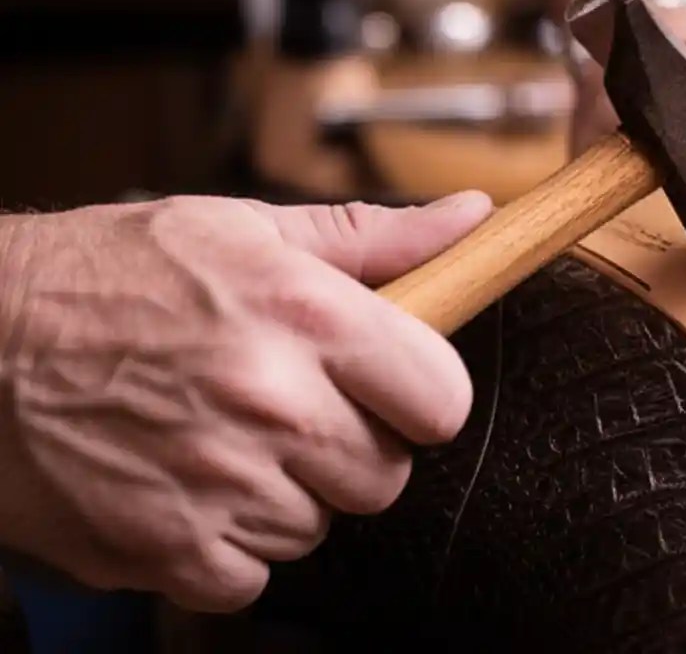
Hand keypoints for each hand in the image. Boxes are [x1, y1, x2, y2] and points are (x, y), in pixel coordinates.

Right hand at [0, 192, 490, 611]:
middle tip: (288, 410)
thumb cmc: (105, 277)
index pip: (443, 400)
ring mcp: (222, 484)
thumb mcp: (245, 230)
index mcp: (307, 318)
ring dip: (283, 494)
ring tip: (217, 438)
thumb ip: (374, 238)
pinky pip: (250, 576)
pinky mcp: (170, 549)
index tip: (390, 389)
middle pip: (386, 475)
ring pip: (317, 526)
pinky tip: (183, 484)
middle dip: (350, 448)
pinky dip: (224, 545)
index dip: (420, 396)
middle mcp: (273, 403)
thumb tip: (470, 221)